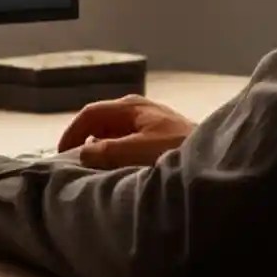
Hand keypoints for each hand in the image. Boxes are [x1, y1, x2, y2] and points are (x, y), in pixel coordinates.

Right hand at [58, 94, 194, 169]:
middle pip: (101, 121)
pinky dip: (117, 152)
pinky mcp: (160, 134)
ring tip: (95, 170)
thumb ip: (104, 150)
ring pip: (114, 131)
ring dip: (101, 148)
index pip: (89, 114)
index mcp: (130, 106)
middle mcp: (138, 108)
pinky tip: (119, 169)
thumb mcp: (135, 151)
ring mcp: (150, 120)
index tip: (61, 157)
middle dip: (85, 141)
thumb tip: (83, 152)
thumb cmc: (175, 151)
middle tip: (75, 164)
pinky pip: (128, 140)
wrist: (215, 159)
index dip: (71, 134)